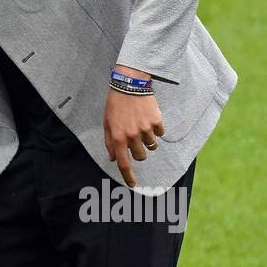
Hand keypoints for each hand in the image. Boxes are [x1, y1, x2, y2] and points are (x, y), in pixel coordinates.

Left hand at [102, 71, 164, 187]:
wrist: (130, 83)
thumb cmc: (115, 103)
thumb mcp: (107, 122)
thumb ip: (110, 142)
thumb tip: (112, 159)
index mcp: (118, 137)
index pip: (124, 163)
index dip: (128, 176)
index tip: (133, 184)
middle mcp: (132, 136)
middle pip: (141, 156)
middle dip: (140, 151)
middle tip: (136, 139)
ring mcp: (146, 129)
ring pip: (152, 146)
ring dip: (148, 139)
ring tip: (142, 124)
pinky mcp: (157, 121)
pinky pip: (160, 133)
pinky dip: (156, 128)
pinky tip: (148, 117)